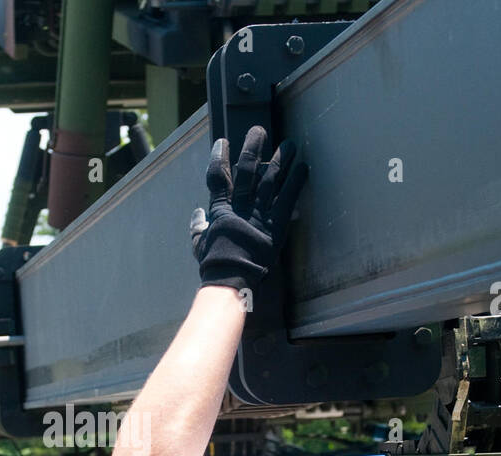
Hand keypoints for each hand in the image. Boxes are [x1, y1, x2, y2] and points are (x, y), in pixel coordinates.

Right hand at [190, 125, 307, 293]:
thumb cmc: (213, 264)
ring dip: (281, 160)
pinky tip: (303, 167)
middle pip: (247, 169)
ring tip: (290, 144)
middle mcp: (240, 206)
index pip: (218, 176)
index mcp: (220, 209)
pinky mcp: (277, 225)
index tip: (223, 142)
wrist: (231, 279)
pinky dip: (296, 182)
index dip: (220, 157)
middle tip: (259, 131)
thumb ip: (197, 227)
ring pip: (271, 179)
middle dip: (253, 148)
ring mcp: (259, 214)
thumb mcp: (198, 244)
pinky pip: (288, 199)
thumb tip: (197, 214)